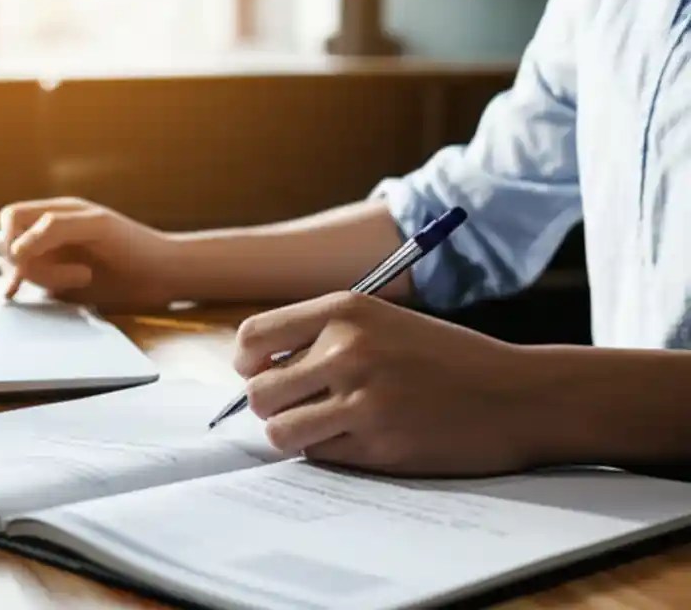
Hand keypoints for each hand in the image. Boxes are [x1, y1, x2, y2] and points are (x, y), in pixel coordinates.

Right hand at [0, 197, 175, 308]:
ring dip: (40, 278)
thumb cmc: (135, 244)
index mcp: (57, 212)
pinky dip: (31, 291)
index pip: (11, 217)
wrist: (163, 276)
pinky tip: (31, 296)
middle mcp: (51, 235)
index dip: (11, 236)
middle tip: (74, 273)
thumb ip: (54, 229)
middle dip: (29, 263)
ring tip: (81, 280)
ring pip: (19, 268)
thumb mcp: (96, 226)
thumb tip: (15, 249)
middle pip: (9, 245)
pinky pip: (33, 288)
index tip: (29, 256)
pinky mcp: (61, 287)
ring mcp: (54, 261)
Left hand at [234, 292, 544, 475]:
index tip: (261, 373)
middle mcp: (347, 350)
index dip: (247, 363)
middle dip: (271, 405)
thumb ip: (322, 337)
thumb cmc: (446, 359)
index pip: (254, 337)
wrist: (519, 396)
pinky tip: (364, 438)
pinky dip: (331, 452)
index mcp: (345, 310)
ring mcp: (362, 400)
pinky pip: (319, 455)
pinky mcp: (378, 445)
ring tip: (326, 426)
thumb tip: (253, 369)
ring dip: (295, 434)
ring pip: (280, 430)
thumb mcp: (381, 323)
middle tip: (299, 407)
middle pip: (258, 392)